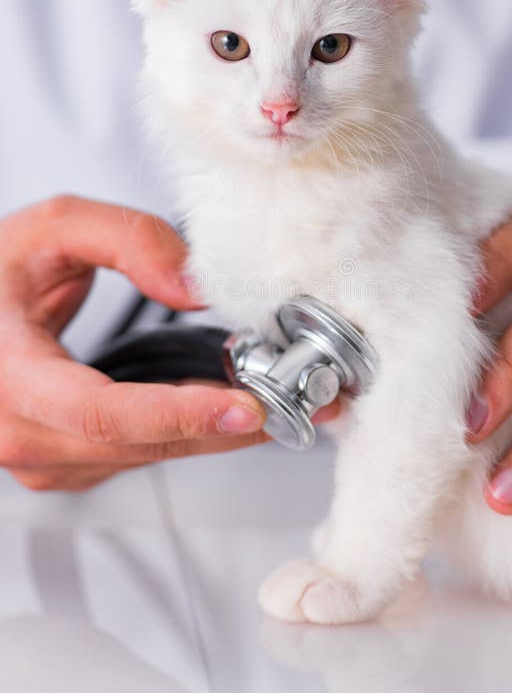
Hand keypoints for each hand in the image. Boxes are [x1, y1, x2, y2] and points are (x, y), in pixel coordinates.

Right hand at [0, 195, 272, 491]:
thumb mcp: (51, 229)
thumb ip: (128, 240)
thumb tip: (197, 286)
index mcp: (9, 373)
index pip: (100, 411)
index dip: (180, 414)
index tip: (247, 406)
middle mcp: (19, 430)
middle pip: (142, 442)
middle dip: (228, 425)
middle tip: (302, 403)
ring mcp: (40, 455)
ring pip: (146, 456)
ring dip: (217, 433)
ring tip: (282, 402)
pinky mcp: (63, 462)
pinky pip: (137, 455)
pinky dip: (189, 433)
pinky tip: (228, 408)